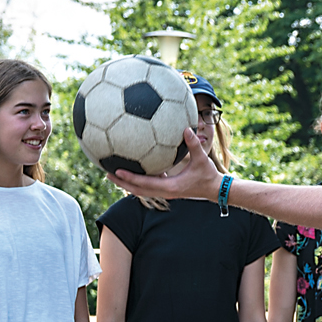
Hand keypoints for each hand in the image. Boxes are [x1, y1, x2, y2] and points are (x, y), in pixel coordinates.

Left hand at [107, 128, 221, 199]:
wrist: (215, 189)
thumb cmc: (208, 174)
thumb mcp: (202, 158)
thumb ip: (194, 144)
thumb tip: (185, 129)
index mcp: (170, 187)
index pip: (145, 183)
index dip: (130, 178)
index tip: (117, 171)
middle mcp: (164, 192)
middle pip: (137, 190)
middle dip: (122, 182)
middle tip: (107, 172)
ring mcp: (165, 192)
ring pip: (141, 190)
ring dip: (127, 183)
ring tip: (114, 173)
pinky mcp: (167, 189)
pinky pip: (148, 186)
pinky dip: (138, 180)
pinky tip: (133, 169)